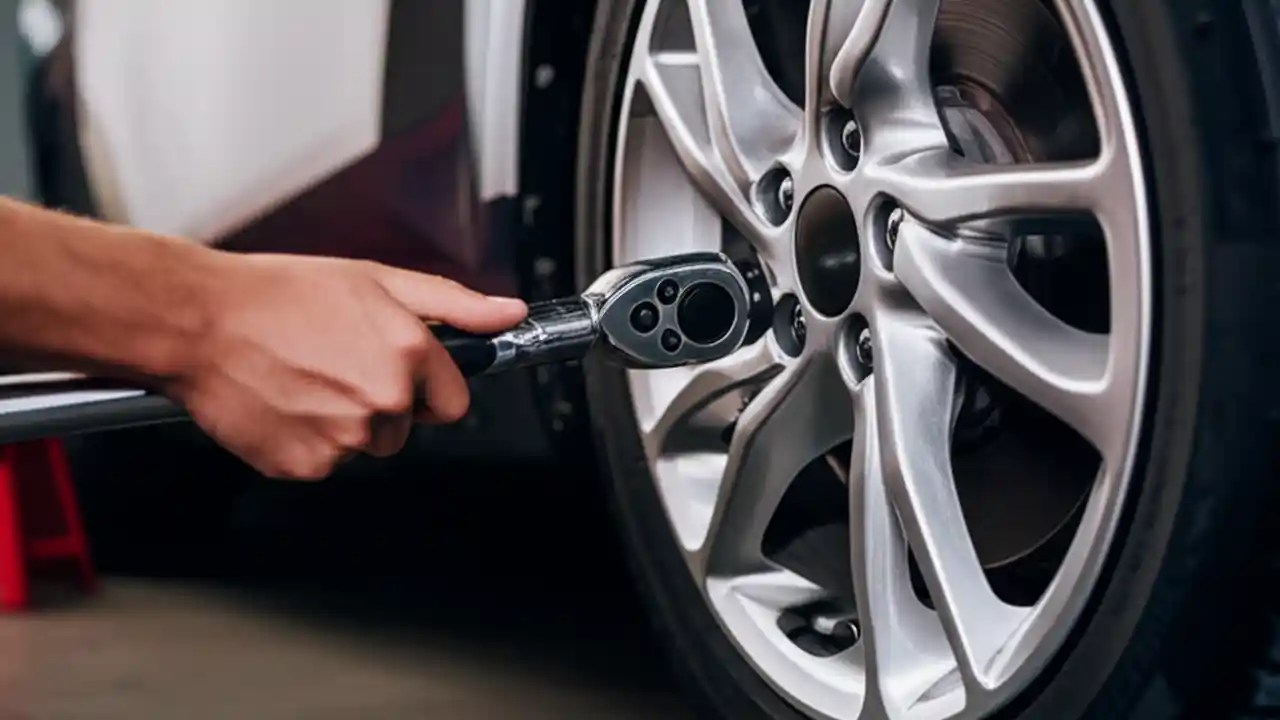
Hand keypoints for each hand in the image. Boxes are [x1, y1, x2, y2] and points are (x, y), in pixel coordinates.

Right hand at [168, 254, 526, 479]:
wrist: (196, 321)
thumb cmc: (278, 294)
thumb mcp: (375, 280)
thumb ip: (454, 305)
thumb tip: (511, 315)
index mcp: (408, 354)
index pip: (453, 402)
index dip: (427, 387)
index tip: (397, 371)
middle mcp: (383, 400)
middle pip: (405, 426)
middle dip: (380, 403)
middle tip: (333, 364)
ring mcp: (344, 438)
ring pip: (364, 446)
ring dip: (342, 423)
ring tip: (303, 378)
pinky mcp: (305, 466)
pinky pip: (323, 463)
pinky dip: (305, 441)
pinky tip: (283, 402)